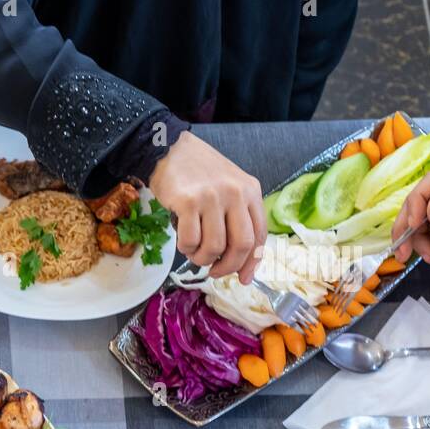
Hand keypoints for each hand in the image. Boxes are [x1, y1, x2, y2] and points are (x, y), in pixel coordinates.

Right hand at [148, 131, 265, 282]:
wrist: (170, 150)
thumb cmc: (199, 173)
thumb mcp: (229, 188)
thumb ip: (237, 217)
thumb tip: (240, 259)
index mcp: (250, 191)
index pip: (259, 235)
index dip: (252, 262)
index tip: (243, 277)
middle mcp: (235, 193)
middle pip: (241, 245)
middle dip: (228, 266)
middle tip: (215, 271)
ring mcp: (212, 198)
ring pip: (214, 247)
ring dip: (202, 258)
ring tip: (194, 252)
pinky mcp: (188, 202)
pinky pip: (190, 240)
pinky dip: (186, 248)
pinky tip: (183, 241)